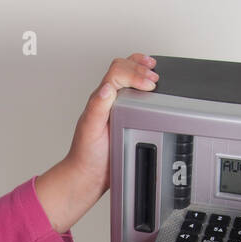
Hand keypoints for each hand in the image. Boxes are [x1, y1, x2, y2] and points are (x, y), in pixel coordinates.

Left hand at [64, 53, 158, 203]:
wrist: (88, 174)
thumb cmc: (86, 154)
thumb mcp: (90, 129)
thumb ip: (97, 108)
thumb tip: (106, 89)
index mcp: (99, 99)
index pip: (117, 73)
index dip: (135, 73)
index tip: (149, 85)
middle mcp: (107, 100)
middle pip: (122, 68)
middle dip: (140, 67)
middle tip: (154, 76)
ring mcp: (115, 108)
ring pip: (127, 77)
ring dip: (141, 69)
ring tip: (152, 70)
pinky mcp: (124, 117)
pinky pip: (133, 94)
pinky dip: (142, 84)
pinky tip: (150, 88)